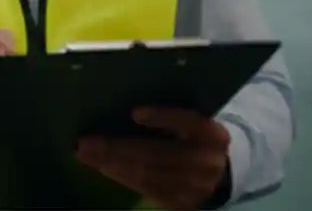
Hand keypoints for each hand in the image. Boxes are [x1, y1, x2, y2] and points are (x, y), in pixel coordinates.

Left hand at [76, 108, 230, 210]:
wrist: (224, 173)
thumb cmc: (196, 139)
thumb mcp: (193, 123)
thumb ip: (171, 116)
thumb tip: (127, 111)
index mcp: (213, 134)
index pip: (188, 121)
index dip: (162, 117)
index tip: (134, 112)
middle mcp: (207, 161)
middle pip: (158, 153)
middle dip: (118, 148)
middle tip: (87, 142)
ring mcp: (196, 187)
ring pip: (148, 175)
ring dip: (114, 165)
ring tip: (89, 155)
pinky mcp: (183, 203)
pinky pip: (148, 190)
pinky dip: (123, 178)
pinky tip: (106, 168)